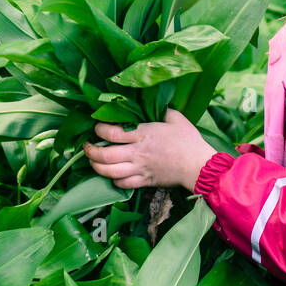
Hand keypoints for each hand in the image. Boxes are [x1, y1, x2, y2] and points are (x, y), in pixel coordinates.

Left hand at [82, 108, 216, 192]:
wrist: (198, 165)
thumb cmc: (188, 140)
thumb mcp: (175, 118)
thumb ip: (161, 110)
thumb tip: (153, 102)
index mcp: (143, 134)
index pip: (111, 133)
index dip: (99, 130)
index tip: (96, 127)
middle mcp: (137, 153)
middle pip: (104, 155)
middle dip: (90, 151)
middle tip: (86, 146)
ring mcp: (139, 169)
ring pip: (109, 172)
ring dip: (96, 167)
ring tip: (92, 161)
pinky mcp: (145, 181)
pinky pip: (122, 184)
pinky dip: (113, 180)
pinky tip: (111, 175)